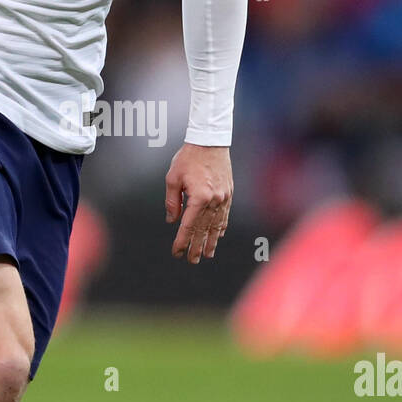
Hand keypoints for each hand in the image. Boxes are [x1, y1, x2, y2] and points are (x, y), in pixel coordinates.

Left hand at [164, 143, 232, 263]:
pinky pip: (225, 215)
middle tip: (192, 260)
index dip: (182, 241)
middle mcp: (214, 200)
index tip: (176, 252)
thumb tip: (172, 221)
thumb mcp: (173, 178)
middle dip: (197, 247)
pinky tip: (218, 236)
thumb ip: (172, 202)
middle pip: (204, 230)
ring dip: (211, 242)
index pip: (188, 226)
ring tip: (207, 255)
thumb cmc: (188, 158)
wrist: (210, 141)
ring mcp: (224, 197)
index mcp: (199, 197)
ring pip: (217, 225)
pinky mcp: (229, 193)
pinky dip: (221, 228)